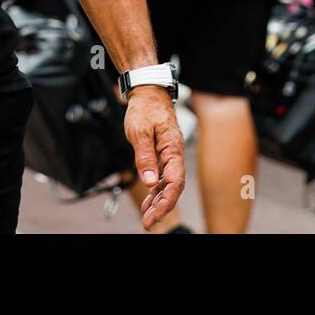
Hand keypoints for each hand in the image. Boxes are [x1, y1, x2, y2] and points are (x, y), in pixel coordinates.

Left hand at [123, 87, 185, 229]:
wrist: (147, 91)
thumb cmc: (144, 108)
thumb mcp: (139, 131)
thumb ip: (145, 157)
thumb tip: (150, 181)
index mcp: (172, 148)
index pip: (175, 181)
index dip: (166, 200)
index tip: (155, 215)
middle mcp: (174, 153)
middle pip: (173, 186)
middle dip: (163, 206)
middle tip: (149, 222)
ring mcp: (169, 154)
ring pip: (168, 183)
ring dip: (159, 200)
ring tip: (148, 217)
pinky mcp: (162, 153)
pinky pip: (162, 175)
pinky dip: (156, 189)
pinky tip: (149, 200)